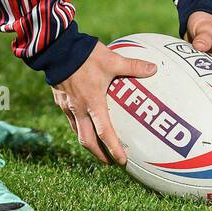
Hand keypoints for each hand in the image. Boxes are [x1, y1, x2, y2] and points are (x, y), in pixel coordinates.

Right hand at [51, 41, 155, 165]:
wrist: (57, 49)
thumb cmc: (85, 55)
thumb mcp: (113, 60)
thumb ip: (133, 66)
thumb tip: (154, 69)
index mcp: (92, 103)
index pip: (104, 133)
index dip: (113, 149)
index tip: (122, 161)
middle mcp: (78, 109)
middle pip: (87, 140)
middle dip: (99, 154)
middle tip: (110, 161)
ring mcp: (67, 106)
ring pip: (77, 131)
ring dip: (88, 142)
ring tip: (98, 147)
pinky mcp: (60, 100)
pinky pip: (70, 119)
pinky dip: (79, 127)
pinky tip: (85, 121)